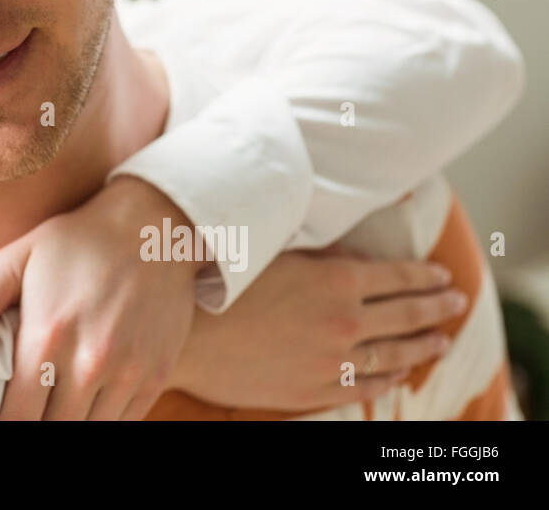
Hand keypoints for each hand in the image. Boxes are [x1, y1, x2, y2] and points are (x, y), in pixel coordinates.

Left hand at [0, 175, 202, 419]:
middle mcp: (89, 363)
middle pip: (53, 428)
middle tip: (27, 408)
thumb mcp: (22, 255)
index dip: (4, 423)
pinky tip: (88, 402)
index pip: (17, 416)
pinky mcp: (157, 375)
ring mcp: (128, 373)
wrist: (153, 227)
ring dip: (71, 421)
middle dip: (36, 423)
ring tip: (56, 405)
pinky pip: (126, 421)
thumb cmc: (81, 241)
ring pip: (91, 430)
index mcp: (47, 337)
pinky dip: (104, 417)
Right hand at [172, 244, 466, 410]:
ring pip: (394, 355)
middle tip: (454, 301)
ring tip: (437, 340)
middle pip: (406, 316)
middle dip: (436, 307)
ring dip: (421, 346)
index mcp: (336, 281)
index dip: (424, 276)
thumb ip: (319, 256)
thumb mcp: (274, 253)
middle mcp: (345, 322)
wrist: (187, 334)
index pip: (398, 278)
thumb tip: (350, 258)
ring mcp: (333, 361)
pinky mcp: (314, 389)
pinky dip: (388, 379)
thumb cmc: (221, 283)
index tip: (441, 275)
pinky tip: (398, 374)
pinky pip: (365, 387)